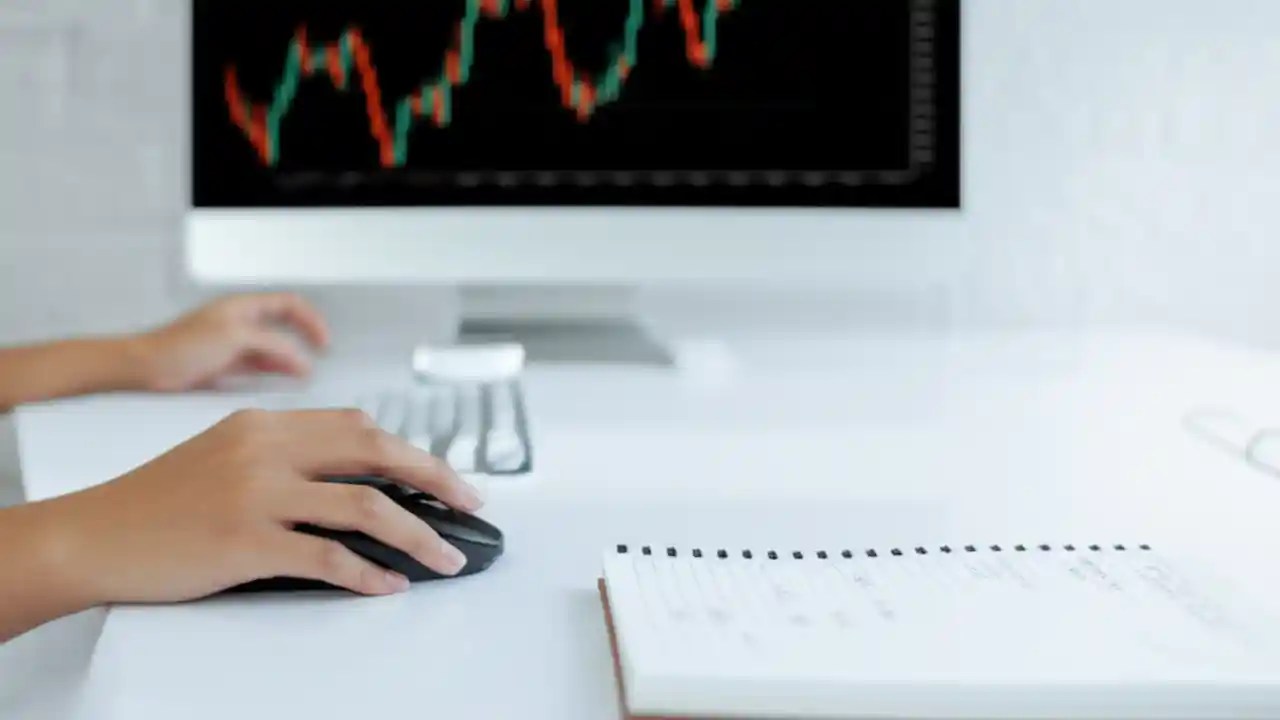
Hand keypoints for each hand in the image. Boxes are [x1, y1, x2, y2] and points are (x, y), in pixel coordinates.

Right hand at [56, 408, 484, 603]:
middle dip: (437, 479)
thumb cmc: (159, 501)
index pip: (360, 426)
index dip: (411, 451)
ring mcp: (256, 494)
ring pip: (366, 508)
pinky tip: (390, 586)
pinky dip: (369, 575)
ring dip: (419, 535)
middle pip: (378, 453)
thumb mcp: (225, 453)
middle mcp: (267, 449)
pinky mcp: (246, 541)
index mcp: (266, 424)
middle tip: (472, 503)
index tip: (443, 474)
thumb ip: (285, 454)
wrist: (93, 533)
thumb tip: (355, 479)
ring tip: (446, 558)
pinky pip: (329, 558)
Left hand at [133, 293, 330, 391]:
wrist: (147, 367)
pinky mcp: (228, 362)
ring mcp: (235, 342)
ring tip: (304, 373)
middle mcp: (242, 321)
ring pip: (274, 347)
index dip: (311, 320)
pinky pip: (261, 364)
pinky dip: (276, 371)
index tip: (322, 341)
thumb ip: (272, 346)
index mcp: (244, 306)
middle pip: (285, 325)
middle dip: (305, 339)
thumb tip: (298, 358)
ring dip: (292, 359)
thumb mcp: (235, 338)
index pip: (289, 305)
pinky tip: (281, 380)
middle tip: (320, 355)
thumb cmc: (179, 346)